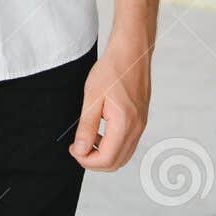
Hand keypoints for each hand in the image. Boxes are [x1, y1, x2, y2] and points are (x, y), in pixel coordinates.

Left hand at [70, 37, 151, 170]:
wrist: (132, 52)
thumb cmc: (113, 69)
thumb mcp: (92, 97)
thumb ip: (87, 127)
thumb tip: (80, 150)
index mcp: (125, 124)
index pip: (107, 159)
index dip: (87, 160)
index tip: (73, 149)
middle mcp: (137, 128)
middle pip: (116, 163)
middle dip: (94, 161)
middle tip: (78, 148)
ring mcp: (141, 125)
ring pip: (123, 155)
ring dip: (104, 155)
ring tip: (87, 139)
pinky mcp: (141, 120)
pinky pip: (128, 143)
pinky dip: (113, 145)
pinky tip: (100, 132)